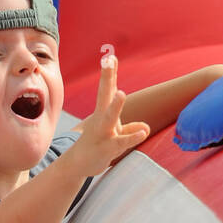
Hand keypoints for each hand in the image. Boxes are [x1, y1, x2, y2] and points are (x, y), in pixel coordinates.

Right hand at [74, 55, 150, 174]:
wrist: (77, 165)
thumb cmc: (97, 146)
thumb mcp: (115, 135)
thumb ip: (129, 129)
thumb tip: (144, 127)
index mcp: (103, 112)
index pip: (107, 90)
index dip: (109, 74)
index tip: (110, 57)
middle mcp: (101, 119)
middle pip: (104, 95)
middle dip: (107, 79)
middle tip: (108, 62)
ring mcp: (103, 133)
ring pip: (110, 118)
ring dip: (115, 106)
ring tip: (121, 93)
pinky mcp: (107, 148)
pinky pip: (121, 142)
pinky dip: (132, 137)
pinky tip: (144, 132)